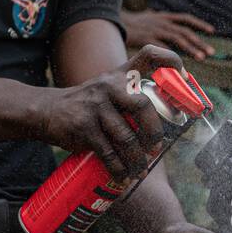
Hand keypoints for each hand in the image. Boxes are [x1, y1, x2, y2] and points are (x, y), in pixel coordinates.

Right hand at [39, 45, 182, 179]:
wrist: (46, 111)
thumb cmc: (88, 105)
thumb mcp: (108, 90)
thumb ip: (132, 98)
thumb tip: (166, 128)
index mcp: (121, 75)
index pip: (150, 55)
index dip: (172, 62)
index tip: (185, 79)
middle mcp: (109, 86)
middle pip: (143, 106)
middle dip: (154, 132)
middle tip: (156, 148)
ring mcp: (95, 106)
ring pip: (126, 136)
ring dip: (137, 158)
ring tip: (140, 170)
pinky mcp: (83, 127)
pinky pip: (108, 152)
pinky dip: (119, 169)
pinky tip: (123, 176)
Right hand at [122, 10, 215, 58]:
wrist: (112, 22)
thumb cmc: (129, 24)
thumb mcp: (144, 18)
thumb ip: (153, 19)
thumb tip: (154, 16)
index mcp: (163, 17)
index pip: (185, 18)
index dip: (199, 24)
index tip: (211, 31)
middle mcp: (162, 22)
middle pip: (185, 31)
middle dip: (200, 42)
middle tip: (211, 52)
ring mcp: (155, 30)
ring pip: (178, 38)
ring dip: (192, 48)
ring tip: (202, 57)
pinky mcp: (148, 38)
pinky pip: (164, 48)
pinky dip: (174, 56)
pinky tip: (180, 65)